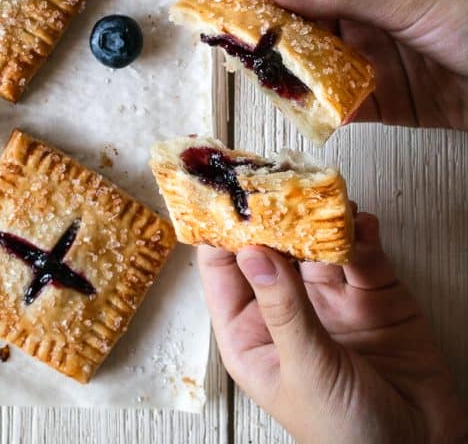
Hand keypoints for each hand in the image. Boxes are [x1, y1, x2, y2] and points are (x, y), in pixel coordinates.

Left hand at [199, 213, 467, 443]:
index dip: (220, 230)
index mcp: (253, 333)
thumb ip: (284, 310)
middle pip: (271, 246)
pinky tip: (360, 221)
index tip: (220, 192)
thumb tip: (252, 252)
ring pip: (316, 242)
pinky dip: (361, 232)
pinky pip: (362, 253)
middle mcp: (287, 308)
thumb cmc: (349, 436)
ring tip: (320, 194)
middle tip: (272, 175)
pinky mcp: (373, 293)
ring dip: (319, 217)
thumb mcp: (307, 371)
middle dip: (272, 212)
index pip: (224, 270)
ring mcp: (330, 299)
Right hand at [257, 0, 467, 128]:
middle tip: (242, 56)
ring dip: (291, 77)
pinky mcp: (378, 92)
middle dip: (270, 40)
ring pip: (311, 63)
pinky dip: (321, 108)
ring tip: (269, 86)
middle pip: (296, 22)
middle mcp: (357, 5)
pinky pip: (337, 100)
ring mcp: (366, 50)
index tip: (230, 13)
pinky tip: (307, 111)